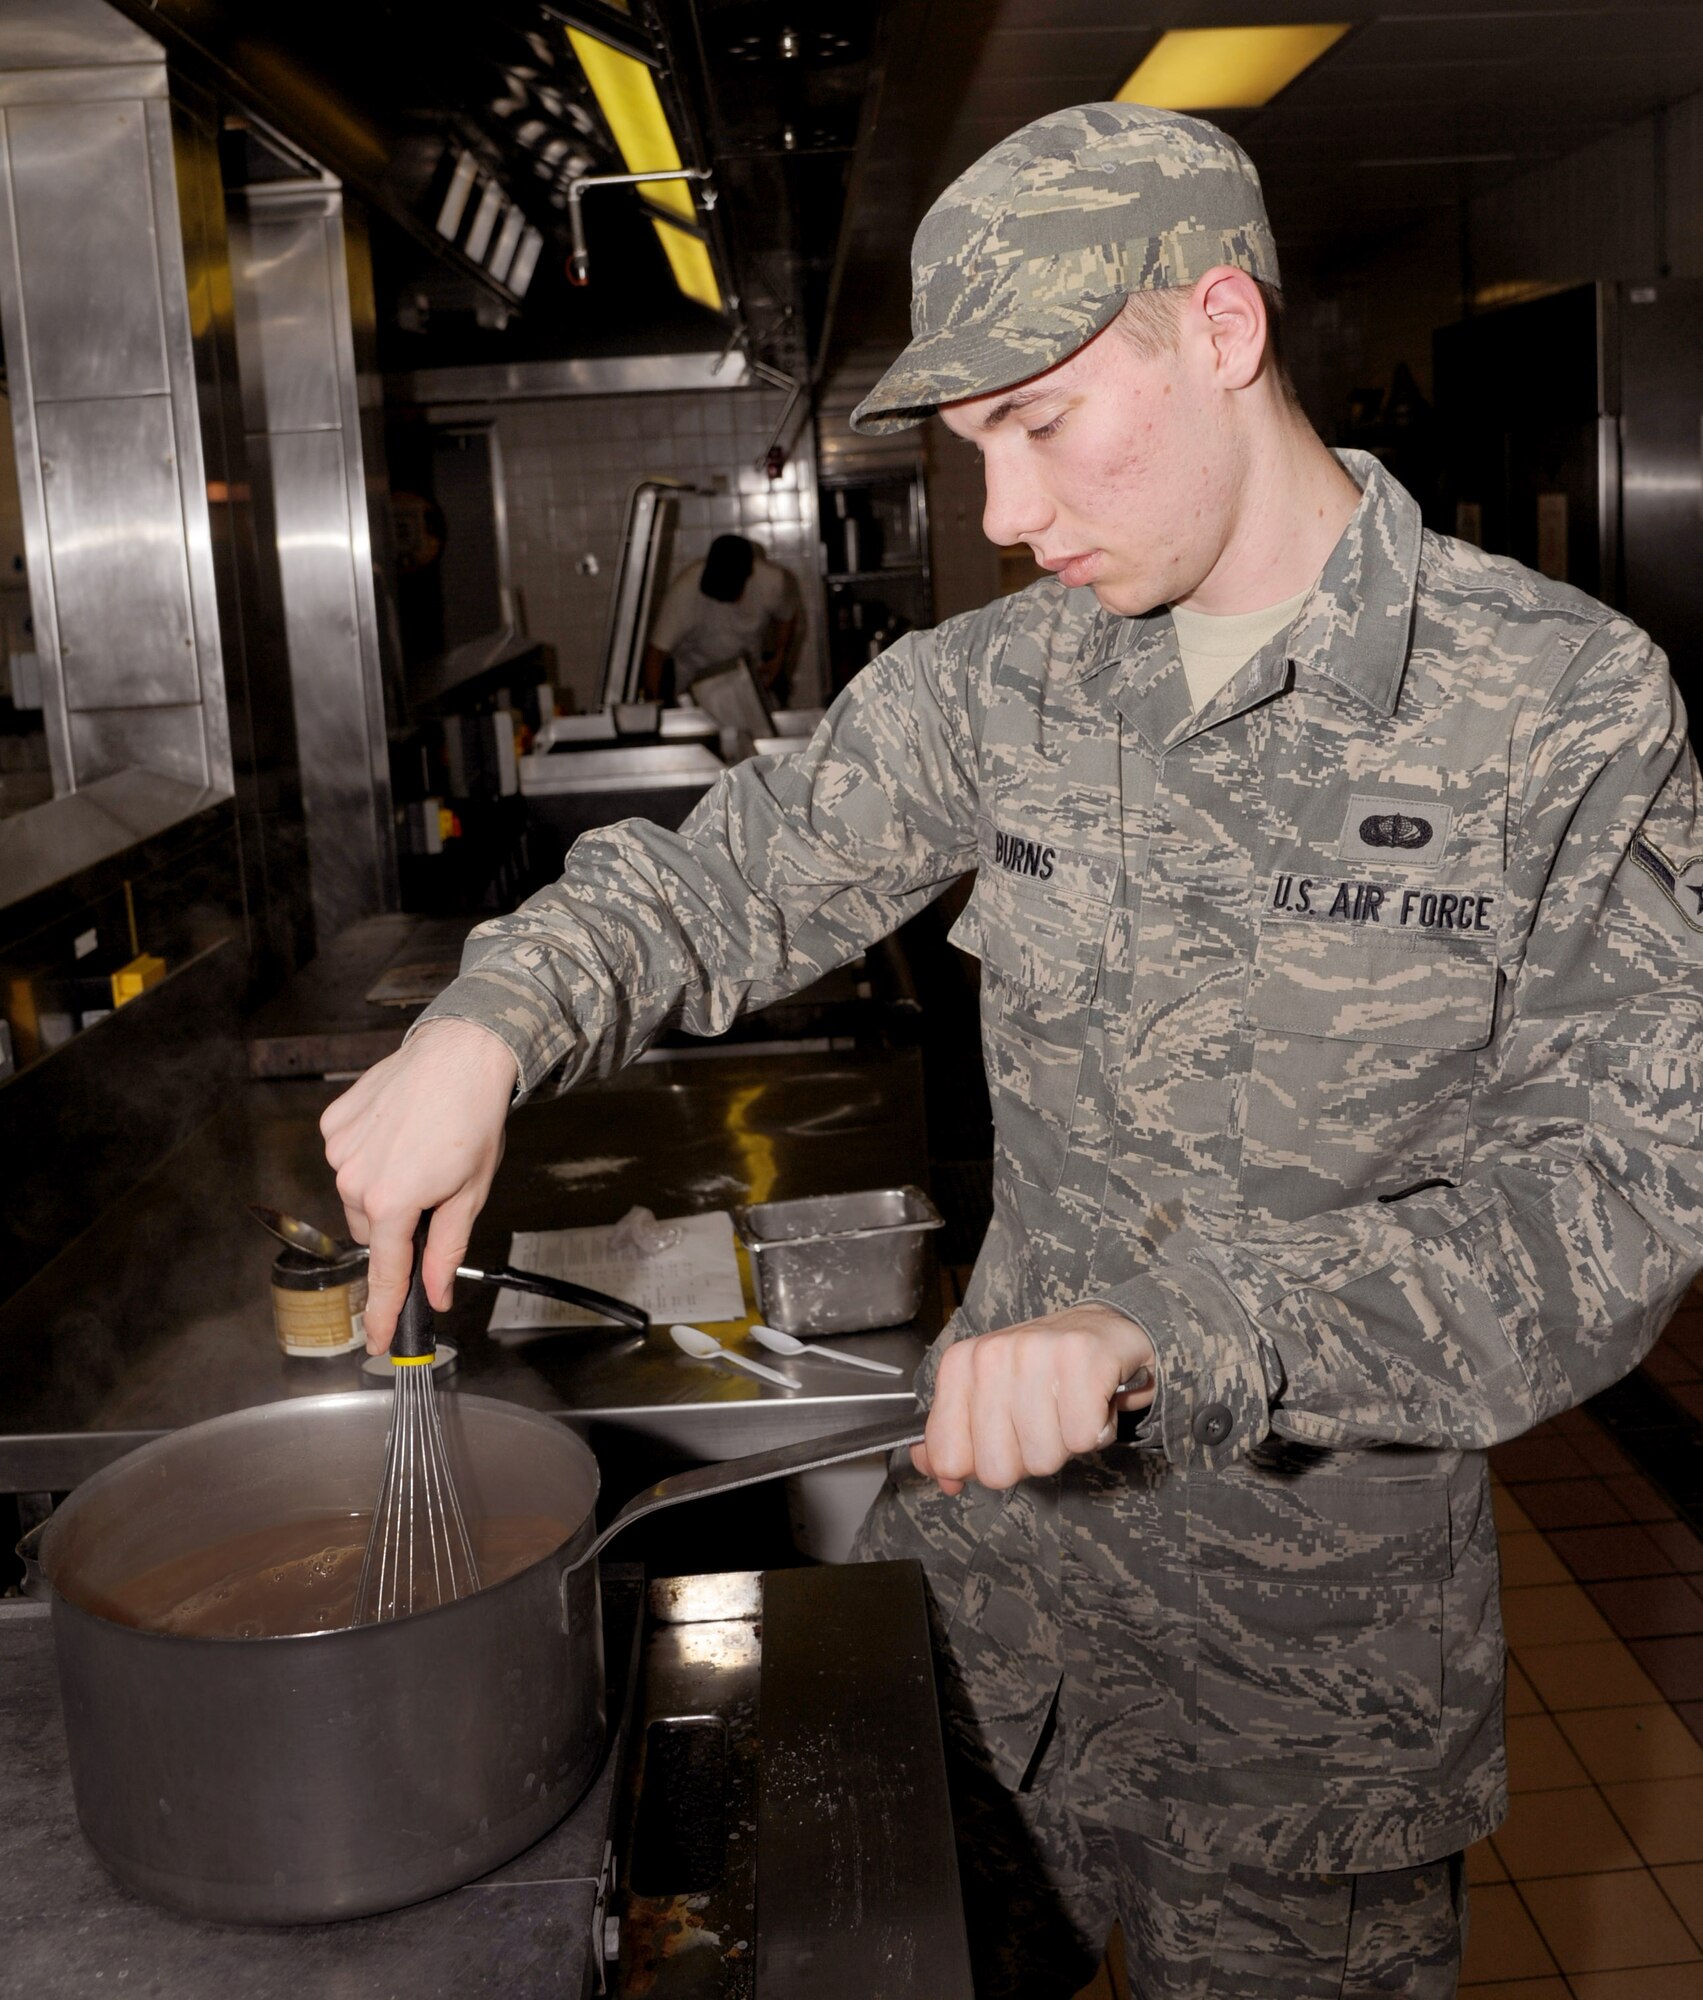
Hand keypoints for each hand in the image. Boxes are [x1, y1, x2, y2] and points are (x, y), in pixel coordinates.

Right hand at [319, 1018, 518, 1351]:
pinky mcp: (333, 1123)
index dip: (384, 1312)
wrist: (461, 1054)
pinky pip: (348, 1156)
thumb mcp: (470, 1194)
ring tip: (419, 1151)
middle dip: (399, 1225)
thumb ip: (447, 1250)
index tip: (378, 1342)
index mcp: (392, 1202)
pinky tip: (399, 1131)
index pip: (386, 1274)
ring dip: (383, 1187)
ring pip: (357, 1194)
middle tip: (433, 1193)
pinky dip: (370, 1154)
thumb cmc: (473, 1119)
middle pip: (374, 1230)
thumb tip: (438, 1294)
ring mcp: (339, 1149)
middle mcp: (354, 1179)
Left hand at [913, 1305, 1156, 1494]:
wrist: (1101, 1326)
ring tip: (1068, 1409)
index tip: (1003, 1440)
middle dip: (1026, 1459)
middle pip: (996, 1469)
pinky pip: (1083, 1439)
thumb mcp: (986, 1397)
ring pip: (1043, 1458)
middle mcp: (991, 1354)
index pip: (947, 1457)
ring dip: (1064, 1445)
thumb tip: (942, 1477)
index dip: (982, 1464)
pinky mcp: (1083, 1358)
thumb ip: (955, 1437)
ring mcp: (1036, 1353)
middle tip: (1042, 1424)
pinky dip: (1096, 1432)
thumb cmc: (1042, 1368)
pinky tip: (1092, 1403)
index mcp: (959, 1365)